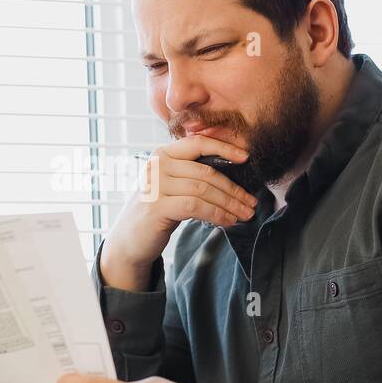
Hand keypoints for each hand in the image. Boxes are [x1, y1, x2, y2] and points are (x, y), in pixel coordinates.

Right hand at [100, 133, 257, 290]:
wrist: (129, 239)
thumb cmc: (156, 211)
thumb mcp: (171, 185)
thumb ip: (192, 174)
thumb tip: (232, 179)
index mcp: (162, 154)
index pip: (197, 143)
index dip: (224, 148)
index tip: (246, 158)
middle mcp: (157, 165)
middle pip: (206, 172)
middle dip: (233, 189)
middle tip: (251, 203)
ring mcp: (155, 185)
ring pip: (204, 190)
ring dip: (229, 204)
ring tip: (244, 215)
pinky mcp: (156, 207)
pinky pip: (196, 207)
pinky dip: (216, 214)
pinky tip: (228, 221)